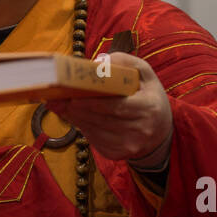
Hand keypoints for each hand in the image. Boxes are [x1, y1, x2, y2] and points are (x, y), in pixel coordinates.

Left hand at [45, 52, 172, 163]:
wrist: (160, 132)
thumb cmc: (148, 96)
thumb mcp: (144, 73)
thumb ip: (124, 61)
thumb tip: (98, 63)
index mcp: (149, 108)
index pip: (116, 106)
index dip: (91, 102)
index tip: (71, 95)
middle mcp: (140, 130)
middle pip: (101, 119)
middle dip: (76, 108)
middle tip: (56, 98)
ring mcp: (128, 146)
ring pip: (94, 131)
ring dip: (74, 118)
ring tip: (59, 105)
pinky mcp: (117, 154)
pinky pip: (94, 139)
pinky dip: (81, 126)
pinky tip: (72, 115)